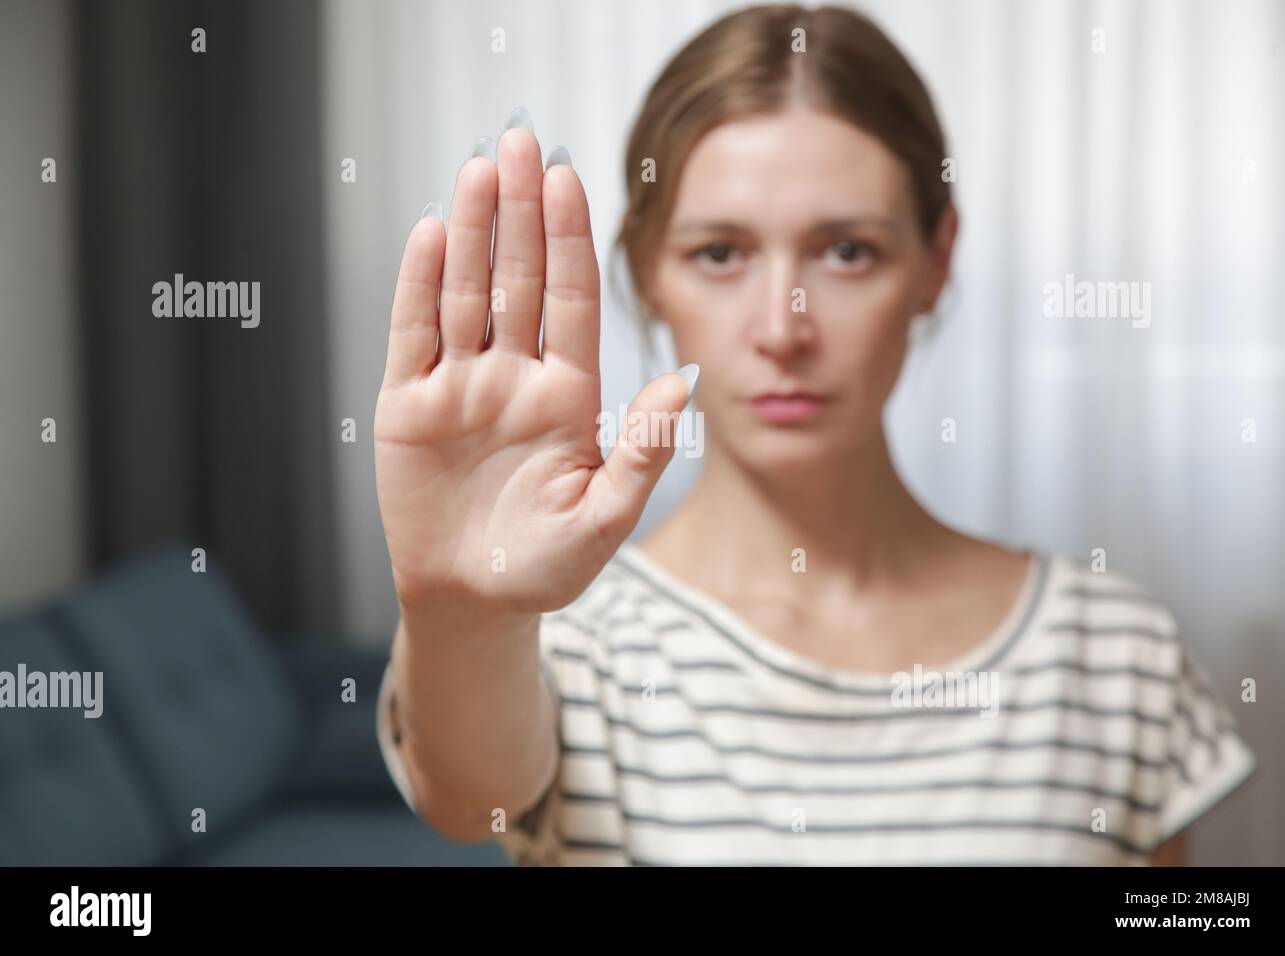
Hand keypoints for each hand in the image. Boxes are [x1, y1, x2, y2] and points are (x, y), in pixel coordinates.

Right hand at [374, 115, 695, 616]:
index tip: (568, 179)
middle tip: (520, 139)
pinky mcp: (410, 405)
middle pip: (518, 280)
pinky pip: (415, 335)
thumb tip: (682, 381)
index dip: (568, 240)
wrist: (472, 603)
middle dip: (521, 211)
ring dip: (474, 232)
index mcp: (568, 396)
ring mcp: (461, 386)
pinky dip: (420, 286)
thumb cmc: (544, 568)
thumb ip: (641, 450)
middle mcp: (515, 377)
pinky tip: (434, 234)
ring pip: (467, 293)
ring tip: (480, 168)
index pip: (570, 302)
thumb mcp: (603, 518)